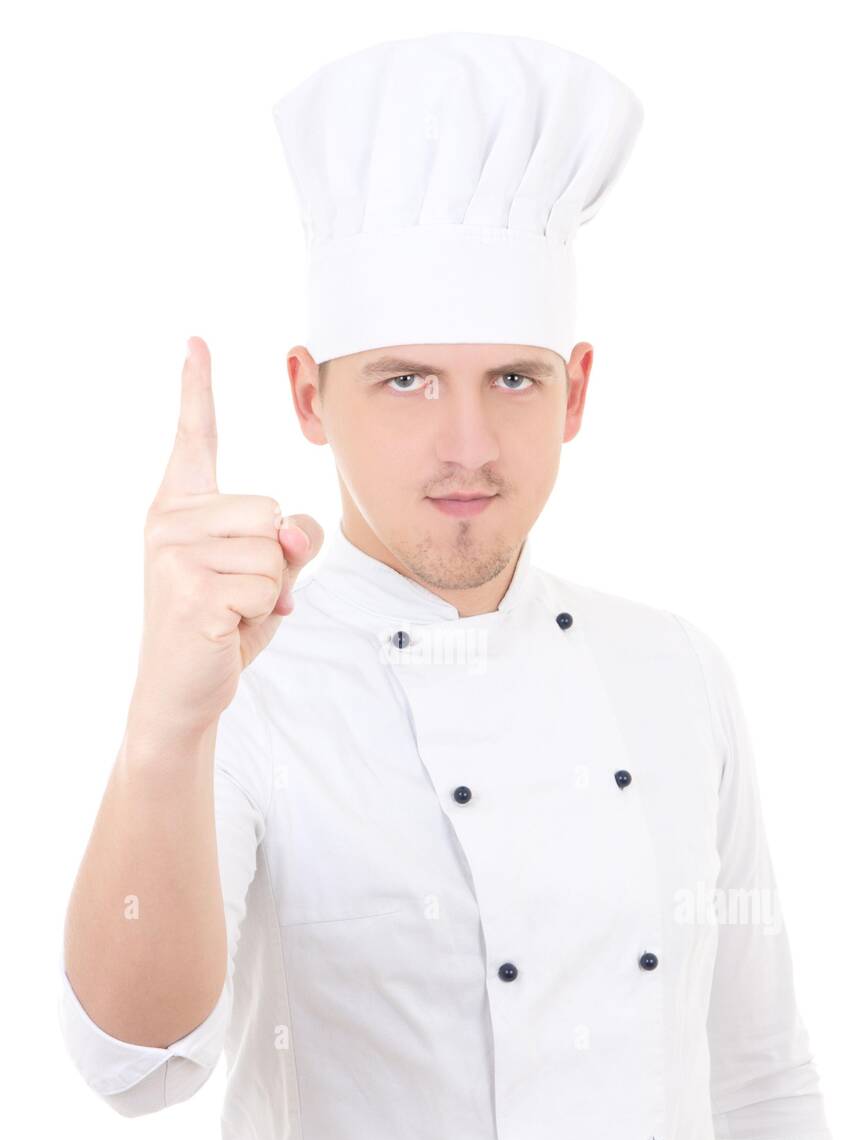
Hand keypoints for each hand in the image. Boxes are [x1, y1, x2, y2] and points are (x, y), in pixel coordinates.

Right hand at [130, 336, 322, 740]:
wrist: (182, 691)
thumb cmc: (222, 626)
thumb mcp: (265, 575)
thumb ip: (289, 540)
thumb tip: (295, 527)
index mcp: (180, 506)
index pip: (195, 439)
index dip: (197, 389)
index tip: (195, 342)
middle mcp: (169, 519)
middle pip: (272, 508)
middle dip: (276, 559)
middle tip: (239, 594)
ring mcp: (174, 553)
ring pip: (274, 549)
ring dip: (270, 589)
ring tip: (232, 611)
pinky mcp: (190, 588)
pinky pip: (267, 584)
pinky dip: (262, 613)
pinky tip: (227, 628)